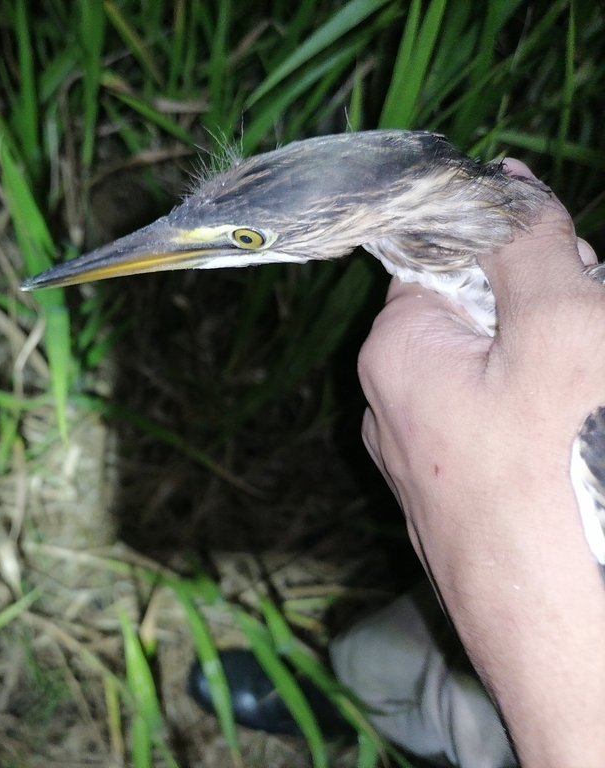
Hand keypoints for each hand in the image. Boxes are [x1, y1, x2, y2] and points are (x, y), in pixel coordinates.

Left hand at [358, 160, 604, 766]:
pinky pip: (499, 428)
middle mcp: (392, 401)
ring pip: (495, 373)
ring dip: (552, 367)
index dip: (508, 251)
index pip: (439, 259)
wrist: (556, 625)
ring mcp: (421, 455)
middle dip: (541, 313)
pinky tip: (570, 445)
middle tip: (585, 347)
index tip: (562, 273)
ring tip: (580, 408)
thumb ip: (530, 251)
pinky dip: (541, 420)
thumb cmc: (555, 475)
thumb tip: (505, 182)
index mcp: (396, 350)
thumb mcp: (559, 334)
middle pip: (474, 314)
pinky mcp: (456, 494)